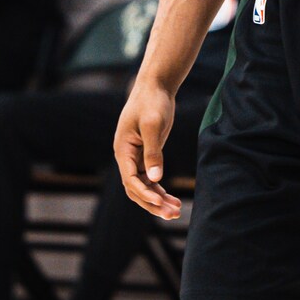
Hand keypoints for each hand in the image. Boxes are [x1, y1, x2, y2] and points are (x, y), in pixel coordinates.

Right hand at [114, 80, 180, 219]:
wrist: (156, 86)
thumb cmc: (153, 101)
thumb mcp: (153, 124)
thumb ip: (153, 151)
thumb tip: (156, 178)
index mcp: (123, 150)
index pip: (130, 179)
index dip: (144, 193)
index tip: (159, 202)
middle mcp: (126, 157)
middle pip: (135, 189)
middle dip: (152, 203)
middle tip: (172, 214)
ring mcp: (136, 157)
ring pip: (144, 186)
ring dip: (158, 200)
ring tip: (176, 211)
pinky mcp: (147, 155)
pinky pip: (151, 179)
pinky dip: (160, 190)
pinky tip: (173, 198)